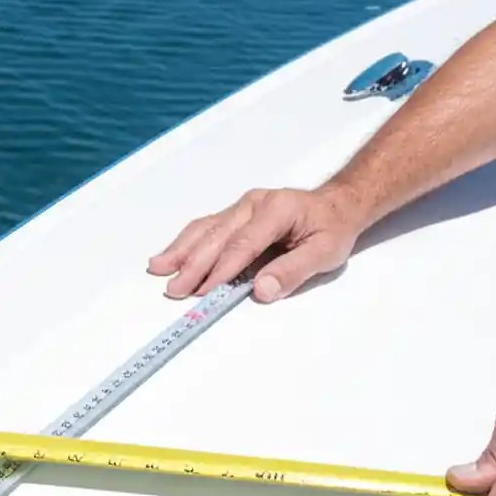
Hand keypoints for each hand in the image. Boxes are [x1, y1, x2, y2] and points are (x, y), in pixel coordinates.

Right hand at [147, 186, 366, 301]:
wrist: (337, 204)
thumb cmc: (332, 228)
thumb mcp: (325, 253)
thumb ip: (293, 271)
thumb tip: (262, 290)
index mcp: (276, 210)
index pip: (243, 244)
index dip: (222, 270)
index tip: (204, 292)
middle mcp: (254, 204)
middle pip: (217, 236)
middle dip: (193, 265)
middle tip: (174, 289)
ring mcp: (242, 206)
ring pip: (205, 229)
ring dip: (181, 251)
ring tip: (158, 269)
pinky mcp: (235, 214)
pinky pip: (207, 227)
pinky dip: (186, 243)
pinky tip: (169, 255)